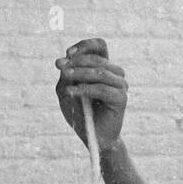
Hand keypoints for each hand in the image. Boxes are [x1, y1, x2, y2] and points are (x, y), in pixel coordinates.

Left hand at [55, 38, 127, 152]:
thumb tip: (61, 61)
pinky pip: (103, 89)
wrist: (92, 137)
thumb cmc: (80, 113)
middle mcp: (115, 74)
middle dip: (77, 62)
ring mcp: (120, 85)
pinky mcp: (121, 99)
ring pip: (101, 72)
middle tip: (62, 69)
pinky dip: (85, 89)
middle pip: (98, 59)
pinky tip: (71, 92)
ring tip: (65, 80)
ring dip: (81, 73)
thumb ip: (65, 75)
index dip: (85, 46)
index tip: (68, 53)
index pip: (100, 46)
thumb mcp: (66, 91)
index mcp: (104, 67)